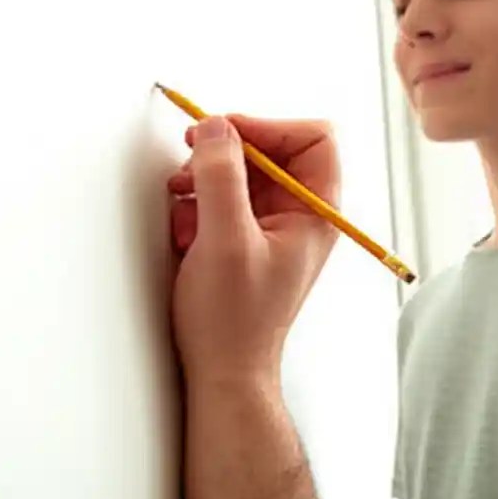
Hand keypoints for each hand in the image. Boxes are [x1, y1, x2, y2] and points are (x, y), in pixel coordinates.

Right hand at [167, 114, 339, 389]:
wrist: (222, 371)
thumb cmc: (234, 321)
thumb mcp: (225, 240)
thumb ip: (220, 177)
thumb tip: (217, 128)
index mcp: (315, 214)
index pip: (313, 139)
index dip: (269, 127)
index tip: (226, 135)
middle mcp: (298, 215)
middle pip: (270, 149)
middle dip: (226, 152)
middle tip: (192, 158)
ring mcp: (271, 226)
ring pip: (241, 172)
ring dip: (205, 178)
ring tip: (183, 201)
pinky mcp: (244, 237)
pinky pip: (223, 198)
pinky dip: (198, 204)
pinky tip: (185, 230)